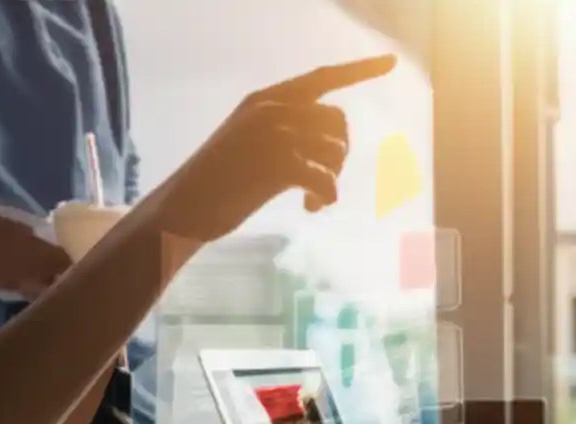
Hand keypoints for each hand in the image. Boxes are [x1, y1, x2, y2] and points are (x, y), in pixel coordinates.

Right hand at [156, 55, 396, 242]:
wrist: (184, 208)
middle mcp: (271, 109)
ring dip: (332, 178)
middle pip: (338, 121)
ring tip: (310, 198)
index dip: (358, 71)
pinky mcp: (278, 165)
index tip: (391, 62)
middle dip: (340, 154)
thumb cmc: (219, 182)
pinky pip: (327, 179)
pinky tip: (310, 208)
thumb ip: (287, 131)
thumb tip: (336, 144)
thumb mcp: (250, 142)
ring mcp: (274, 135)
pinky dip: (325, 196)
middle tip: (325, 179)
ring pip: (336, 150)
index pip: (321, 78)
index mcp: (264, 99)